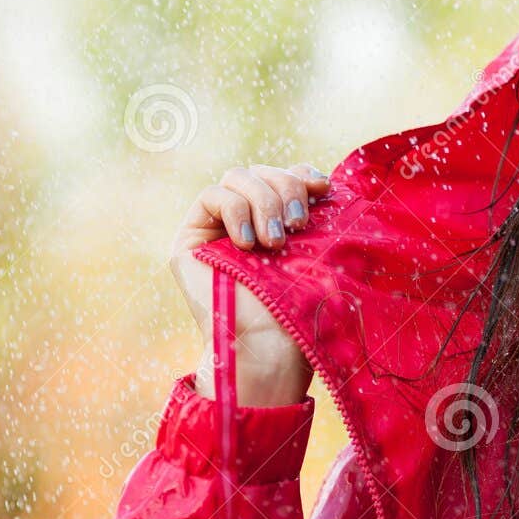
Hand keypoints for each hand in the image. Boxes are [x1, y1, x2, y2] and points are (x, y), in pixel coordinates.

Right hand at [168, 163, 331, 403]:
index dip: (302, 173)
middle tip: (298, 226)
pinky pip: (211, 196)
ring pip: (238, 177)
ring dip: (264, 203)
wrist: (268, 346)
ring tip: (275, 244)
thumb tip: (329, 180)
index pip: (286, 175)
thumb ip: (323, 216)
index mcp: (280, 221)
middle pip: (263, 172)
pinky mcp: (190, 238)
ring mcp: (217, 228)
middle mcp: (248, 221)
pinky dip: (235, 211)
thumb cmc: (301, 308)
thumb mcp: (323, 253)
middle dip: (286, 189)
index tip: (323, 188)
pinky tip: (247, 243)